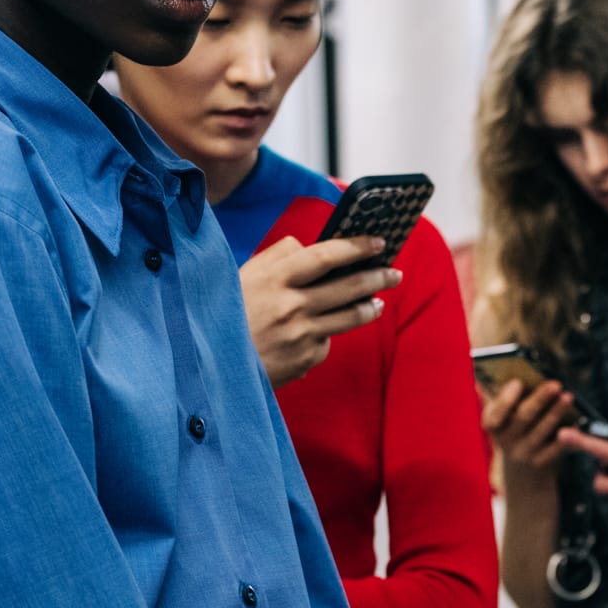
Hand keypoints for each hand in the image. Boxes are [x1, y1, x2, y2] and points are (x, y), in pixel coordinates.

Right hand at [240, 236, 398, 386]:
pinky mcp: (305, 361)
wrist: (212, 365)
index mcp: (275, 278)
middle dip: (378, 277)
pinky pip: (326, 342)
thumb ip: (276, 257)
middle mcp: (292, 306)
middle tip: (395, 272)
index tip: (378, 242)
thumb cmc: (226, 313)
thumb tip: (307, 246)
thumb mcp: (242, 276)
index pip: (325, 256)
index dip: (356, 247)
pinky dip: (325, 335)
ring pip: (350, 317)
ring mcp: (301, 336)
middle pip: (349, 287)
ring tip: (378, 301)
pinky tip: (316, 333)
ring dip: (370, 307)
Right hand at [480, 375, 572, 478]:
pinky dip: (567, 434)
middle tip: (555, 384)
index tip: (517, 382)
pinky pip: (555, 448)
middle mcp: (505, 441)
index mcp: (492, 424)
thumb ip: (508, 395)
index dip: (505, 399)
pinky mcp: (540, 462)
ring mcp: (523, 453)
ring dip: (556, 413)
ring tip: (568, 396)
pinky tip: (577, 421)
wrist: (519, 464)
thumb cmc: (513, 424)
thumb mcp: (505, 412)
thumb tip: (515, 372)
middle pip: (522, 418)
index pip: (495, 415)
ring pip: (542, 431)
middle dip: (539, 399)